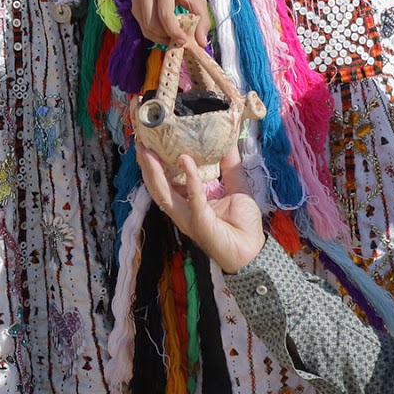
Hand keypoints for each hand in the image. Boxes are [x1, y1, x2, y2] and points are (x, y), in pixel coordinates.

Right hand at [127, 0, 209, 45]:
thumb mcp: (199, 1)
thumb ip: (203, 20)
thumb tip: (201, 42)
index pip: (165, 14)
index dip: (174, 31)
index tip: (184, 41)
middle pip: (153, 23)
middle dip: (167, 36)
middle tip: (179, 38)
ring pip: (146, 27)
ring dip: (160, 37)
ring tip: (173, 35)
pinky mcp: (134, 3)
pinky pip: (142, 26)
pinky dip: (154, 33)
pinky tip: (164, 31)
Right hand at [137, 148, 264, 273]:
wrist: (253, 252)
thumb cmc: (243, 225)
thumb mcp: (237, 187)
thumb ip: (230, 166)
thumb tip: (228, 142)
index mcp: (188, 202)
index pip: (166, 180)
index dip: (155, 163)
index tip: (150, 142)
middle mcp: (183, 210)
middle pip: (156, 186)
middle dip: (146, 165)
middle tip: (140, 142)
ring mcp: (188, 217)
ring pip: (163, 192)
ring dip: (153, 171)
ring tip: (147, 151)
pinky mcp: (199, 221)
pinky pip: (192, 197)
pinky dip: (188, 177)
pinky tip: (184, 159)